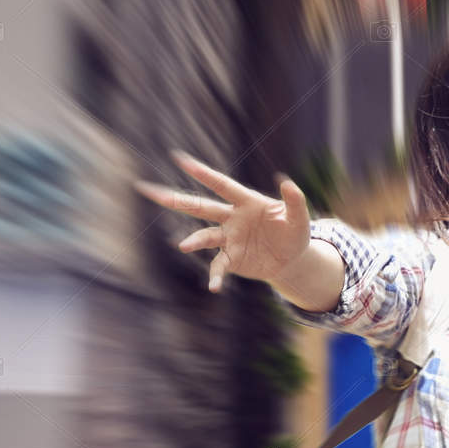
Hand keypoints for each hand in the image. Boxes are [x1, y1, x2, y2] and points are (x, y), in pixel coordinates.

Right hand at [134, 150, 311, 291]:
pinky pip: (219, 266)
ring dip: (195, 240)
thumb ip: (294, 201)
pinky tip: (214, 287)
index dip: (203, 173)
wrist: (290, 260)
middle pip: (200, 206)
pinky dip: (215, 276)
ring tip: (184, 246)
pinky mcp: (231, 259)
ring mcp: (229, 239)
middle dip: (175, 199)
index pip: (222, 185)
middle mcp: (231, 218)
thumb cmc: (294, 233)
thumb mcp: (299, 218)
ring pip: (204, 236)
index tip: (180, 160)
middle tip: (149, 190)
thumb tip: (286, 182)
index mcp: (246, 201)